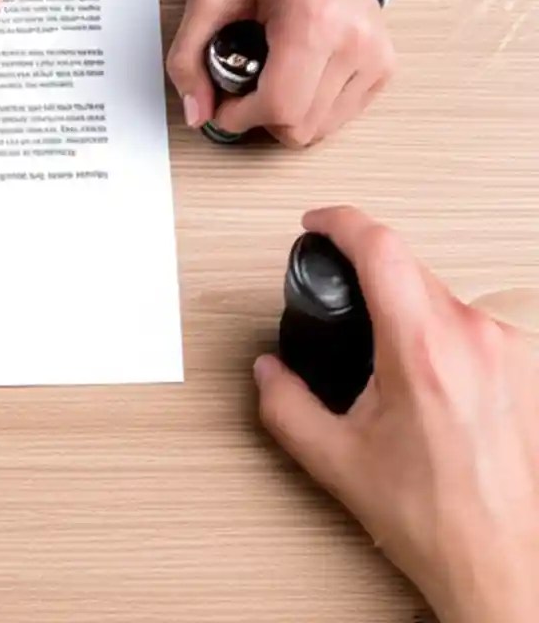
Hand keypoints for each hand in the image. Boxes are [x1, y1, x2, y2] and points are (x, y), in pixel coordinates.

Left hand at [167, 0, 396, 147]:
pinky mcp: (383, 68)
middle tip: (244, 86)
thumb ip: (187, 57)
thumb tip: (196, 112)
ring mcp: (375, 55)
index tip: (224, 105)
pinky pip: (339, 119)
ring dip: (285, 117)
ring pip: (319, 131)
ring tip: (271, 77)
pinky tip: (296, 78)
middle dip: (260, 118)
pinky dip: (310, 111)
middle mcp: (354, 39)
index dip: (240, 118)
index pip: (280, 106)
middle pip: (299, 128)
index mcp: (313, 18)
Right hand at [253, 206, 538, 622]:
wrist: (501, 558)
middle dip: (369, 277)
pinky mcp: (529, 368)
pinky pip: (473, 326)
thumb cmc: (437, 518)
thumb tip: (269, 371)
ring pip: (444, 297)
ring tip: (388, 364)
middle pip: (411, 269)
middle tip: (343, 305)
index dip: (341, 223)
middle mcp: (476, 339)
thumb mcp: (334, 459)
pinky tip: (428, 382)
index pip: (381, 248)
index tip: (319, 224)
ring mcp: (511, 351)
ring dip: (407, 312)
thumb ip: (284, 404)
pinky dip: (441, 337)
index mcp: (423, 350)